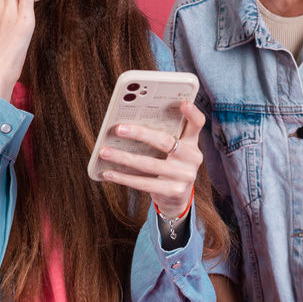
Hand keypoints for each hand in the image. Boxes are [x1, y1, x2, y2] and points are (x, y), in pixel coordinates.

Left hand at [99, 101, 204, 218]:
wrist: (177, 199)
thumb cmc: (169, 166)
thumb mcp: (173, 151)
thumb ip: (161, 137)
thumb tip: (127, 125)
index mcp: (192, 142)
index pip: (197, 124)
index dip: (192, 113)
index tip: (183, 103)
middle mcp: (192, 158)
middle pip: (165, 141)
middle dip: (140, 134)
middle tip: (119, 129)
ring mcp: (184, 176)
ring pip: (149, 164)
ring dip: (123, 157)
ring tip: (105, 151)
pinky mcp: (173, 191)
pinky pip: (144, 183)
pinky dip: (123, 177)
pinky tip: (109, 173)